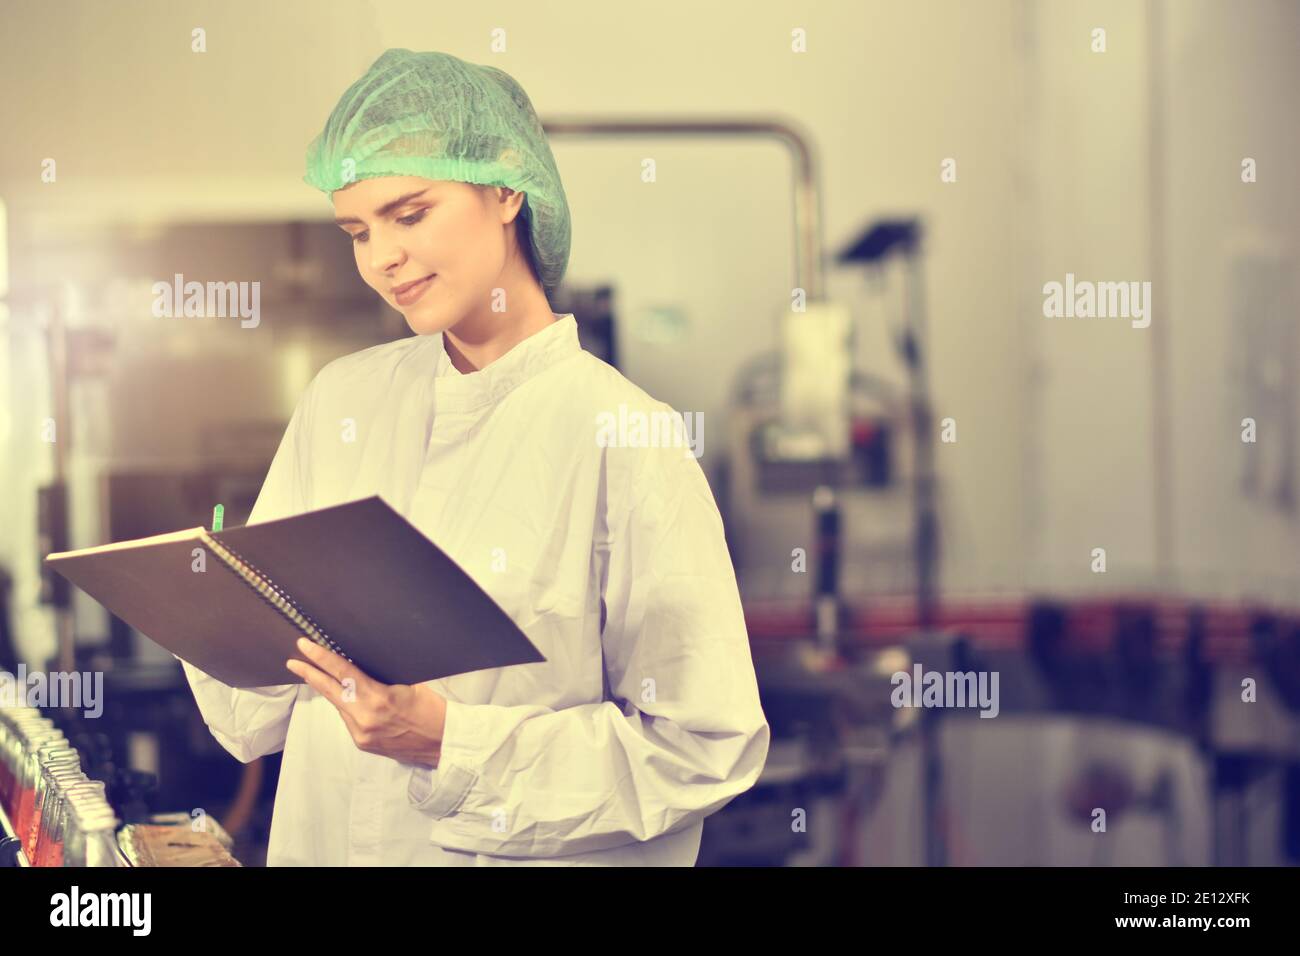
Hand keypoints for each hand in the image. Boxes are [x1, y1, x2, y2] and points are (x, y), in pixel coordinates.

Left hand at [285, 637, 447, 768]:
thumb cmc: (433, 709)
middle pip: (330, 691)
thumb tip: (358, 664)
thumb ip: (380, 677)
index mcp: (379, 698)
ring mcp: (362, 734)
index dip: (321, 658)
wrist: (444, 743)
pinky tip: (351, 700)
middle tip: (293, 661)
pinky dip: (347, 707)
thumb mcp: (409, 684)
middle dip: (310, 674)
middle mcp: (365, 718)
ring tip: (321, 676)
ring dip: (332, 691)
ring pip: (339, 706)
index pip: (342, 673)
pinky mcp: (363, 744)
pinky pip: (348, 719)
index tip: (305, 647)